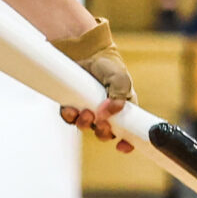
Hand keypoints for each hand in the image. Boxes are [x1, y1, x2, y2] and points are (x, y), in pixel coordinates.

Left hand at [50, 18, 135, 154]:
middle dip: (103, 132)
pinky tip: (70, 110)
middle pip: (105, 133)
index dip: (127, 143)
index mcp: (122, 110)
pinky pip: (69, 117)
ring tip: (85, 113)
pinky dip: (69, 116)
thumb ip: (120, 95)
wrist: (86, 51)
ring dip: (85, 124)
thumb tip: (108, 113)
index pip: (128, 132)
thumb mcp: (120, 79)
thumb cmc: (108, 65)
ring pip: (86, 126)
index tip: (122, 146)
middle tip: (101, 123)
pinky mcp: (71, 103)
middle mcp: (105, 113)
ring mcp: (87, 109)